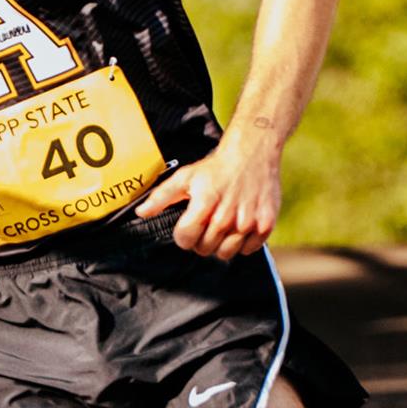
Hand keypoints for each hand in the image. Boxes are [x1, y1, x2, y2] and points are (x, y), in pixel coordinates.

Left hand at [135, 136, 280, 259]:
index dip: (182, 236)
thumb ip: (161, 197)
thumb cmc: (216, 168)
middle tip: (206, 224)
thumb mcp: (185, 177)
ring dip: (221, 244)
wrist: (252, 154)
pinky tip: (239, 226)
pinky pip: (248, 250)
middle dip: (201, 240)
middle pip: (204, 249)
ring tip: (222, 227)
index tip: (187, 228)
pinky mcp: (265, 225)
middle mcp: (226, 216)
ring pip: (226, 253)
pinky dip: (242, 243)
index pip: (185, 239)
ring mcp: (247, 222)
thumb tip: (141, 213)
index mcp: (204, 203)